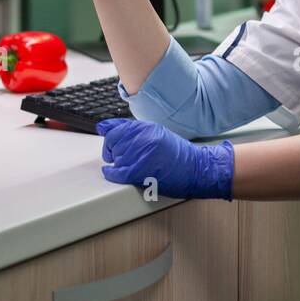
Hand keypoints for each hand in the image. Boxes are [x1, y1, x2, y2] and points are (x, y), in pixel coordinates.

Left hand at [98, 118, 233, 199]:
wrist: (196, 169)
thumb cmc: (179, 154)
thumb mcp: (157, 133)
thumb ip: (132, 130)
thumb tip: (103, 127)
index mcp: (146, 127)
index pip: (115, 127)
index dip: (111, 135)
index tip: (111, 139)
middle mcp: (141, 138)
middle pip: (112, 142)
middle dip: (113, 150)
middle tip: (122, 155)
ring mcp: (139, 154)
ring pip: (114, 157)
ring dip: (118, 162)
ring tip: (133, 164)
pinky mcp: (138, 171)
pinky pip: (115, 171)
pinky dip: (112, 173)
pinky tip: (116, 172)